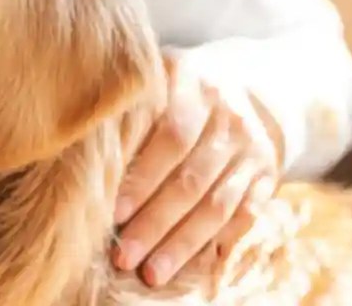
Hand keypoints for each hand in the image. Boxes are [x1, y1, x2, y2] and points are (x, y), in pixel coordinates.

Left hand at [111, 52, 280, 286]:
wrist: (252, 86)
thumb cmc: (177, 86)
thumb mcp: (158, 77)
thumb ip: (131, 107)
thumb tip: (84, 152)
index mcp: (197, 87)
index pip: (171, 139)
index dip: (142, 179)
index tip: (113, 212)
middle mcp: (230, 120)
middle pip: (191, 180)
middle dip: (155, 223)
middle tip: (124, 256)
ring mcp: (253, 152)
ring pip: (217, 207)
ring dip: (182, 244)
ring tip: (152, 273)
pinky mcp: (267, 178)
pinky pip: (242, 218)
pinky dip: (215, 244)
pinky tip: (189, 267)